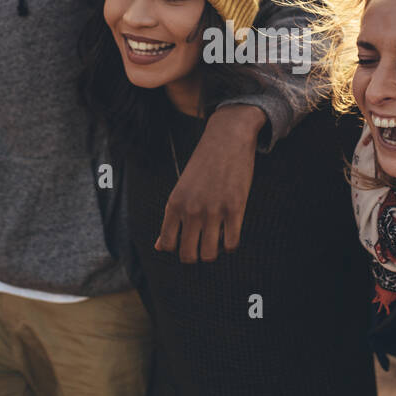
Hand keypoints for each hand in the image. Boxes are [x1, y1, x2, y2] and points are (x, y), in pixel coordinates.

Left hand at [155, 104, 263, 262]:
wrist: (227, 138)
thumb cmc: (203, 165)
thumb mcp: (181, 190)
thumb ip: (171, 219)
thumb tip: (159, 247)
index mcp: (174, 204)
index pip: (167, 245)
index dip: (177, 249)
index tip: (187, 241)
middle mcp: (191, 210)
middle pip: (188, 254)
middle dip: (195, 256)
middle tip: (202, 246)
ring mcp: (214, 210)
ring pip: (210, 254)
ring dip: (213, 253)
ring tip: (217, 242)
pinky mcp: (235, 208)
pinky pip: (231, 244)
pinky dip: (231, 245)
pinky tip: (230, 235)